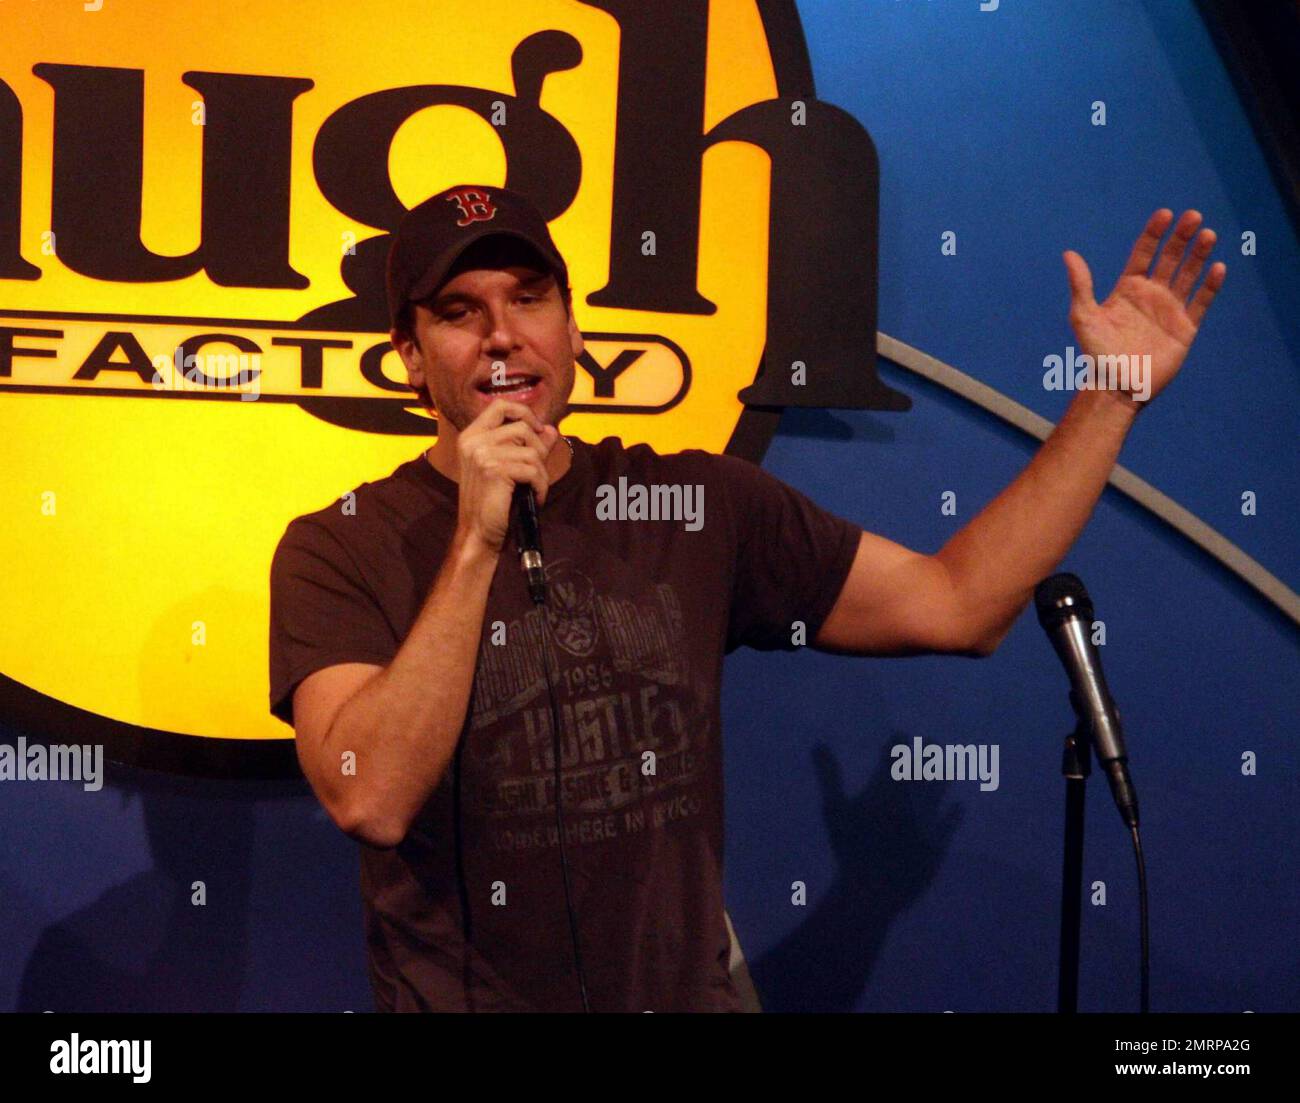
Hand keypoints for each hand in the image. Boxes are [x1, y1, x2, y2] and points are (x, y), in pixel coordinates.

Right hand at [454, 399, 558, 552]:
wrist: (478, 532)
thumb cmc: (493, 501)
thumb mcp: (509, 467)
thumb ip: (528, 446)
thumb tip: (551, 429)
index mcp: (471, 436)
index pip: (500, 405)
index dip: (524, 412)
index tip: (538, 428)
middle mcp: (473, 441)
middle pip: (522, 428)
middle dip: (539, 450)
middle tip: (537, 473)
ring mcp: (481, 455)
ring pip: (531, 451)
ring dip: (541, 473)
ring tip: (535, 489)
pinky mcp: (494, 471)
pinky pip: (532, 470)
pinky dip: (540, 485)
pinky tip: (535, 497)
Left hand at [1063, 208, 1225, 410]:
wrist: (1116, 387)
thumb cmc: (1096, 354)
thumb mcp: (1084, 316)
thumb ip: (1081, 285)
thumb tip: (1068, 254)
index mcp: (1128, 288)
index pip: (1144, 253)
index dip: (1154, 233)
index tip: (1164, 214)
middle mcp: (1151, 295)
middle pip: (1170, 258)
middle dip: (1181, 237)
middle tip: (1193, 216)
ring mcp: (1169, 310)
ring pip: (1188, 275)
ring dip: (1199, 255)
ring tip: (1208, 234)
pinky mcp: (1185, 328)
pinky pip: (1201, 302)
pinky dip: (1209, 286)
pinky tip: (1217, 268)